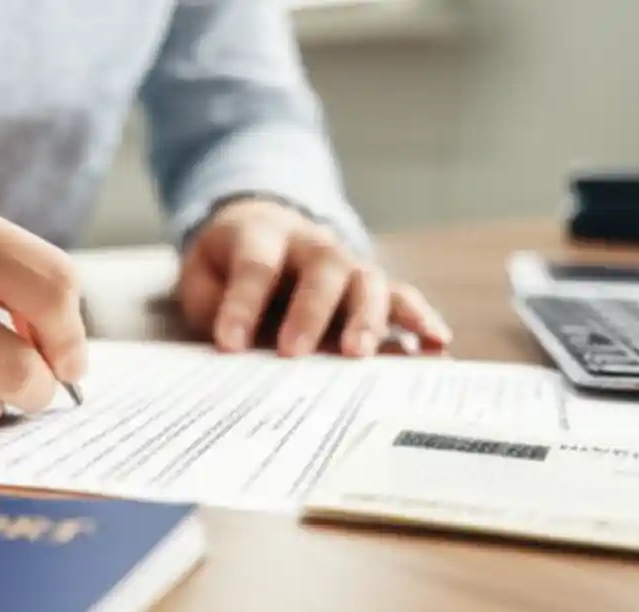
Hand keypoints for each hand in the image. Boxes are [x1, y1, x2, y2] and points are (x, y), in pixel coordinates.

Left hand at [176, 199, 451, 356]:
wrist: (260, 230)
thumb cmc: (227, 265)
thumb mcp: (201, 276)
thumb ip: (211, 306)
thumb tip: (233, 347)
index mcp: (263, 235)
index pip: (256, 265)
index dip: (242, 304)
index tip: (229, 344)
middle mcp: (312, 245)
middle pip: (323, 268)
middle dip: (309, 312)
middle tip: (294, 353)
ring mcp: (347, 264)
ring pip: (367, 280)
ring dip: (365, 318)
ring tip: (358, 355)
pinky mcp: (371, 285)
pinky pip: (400, 297)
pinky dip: (420, 318)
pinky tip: (436, 343)